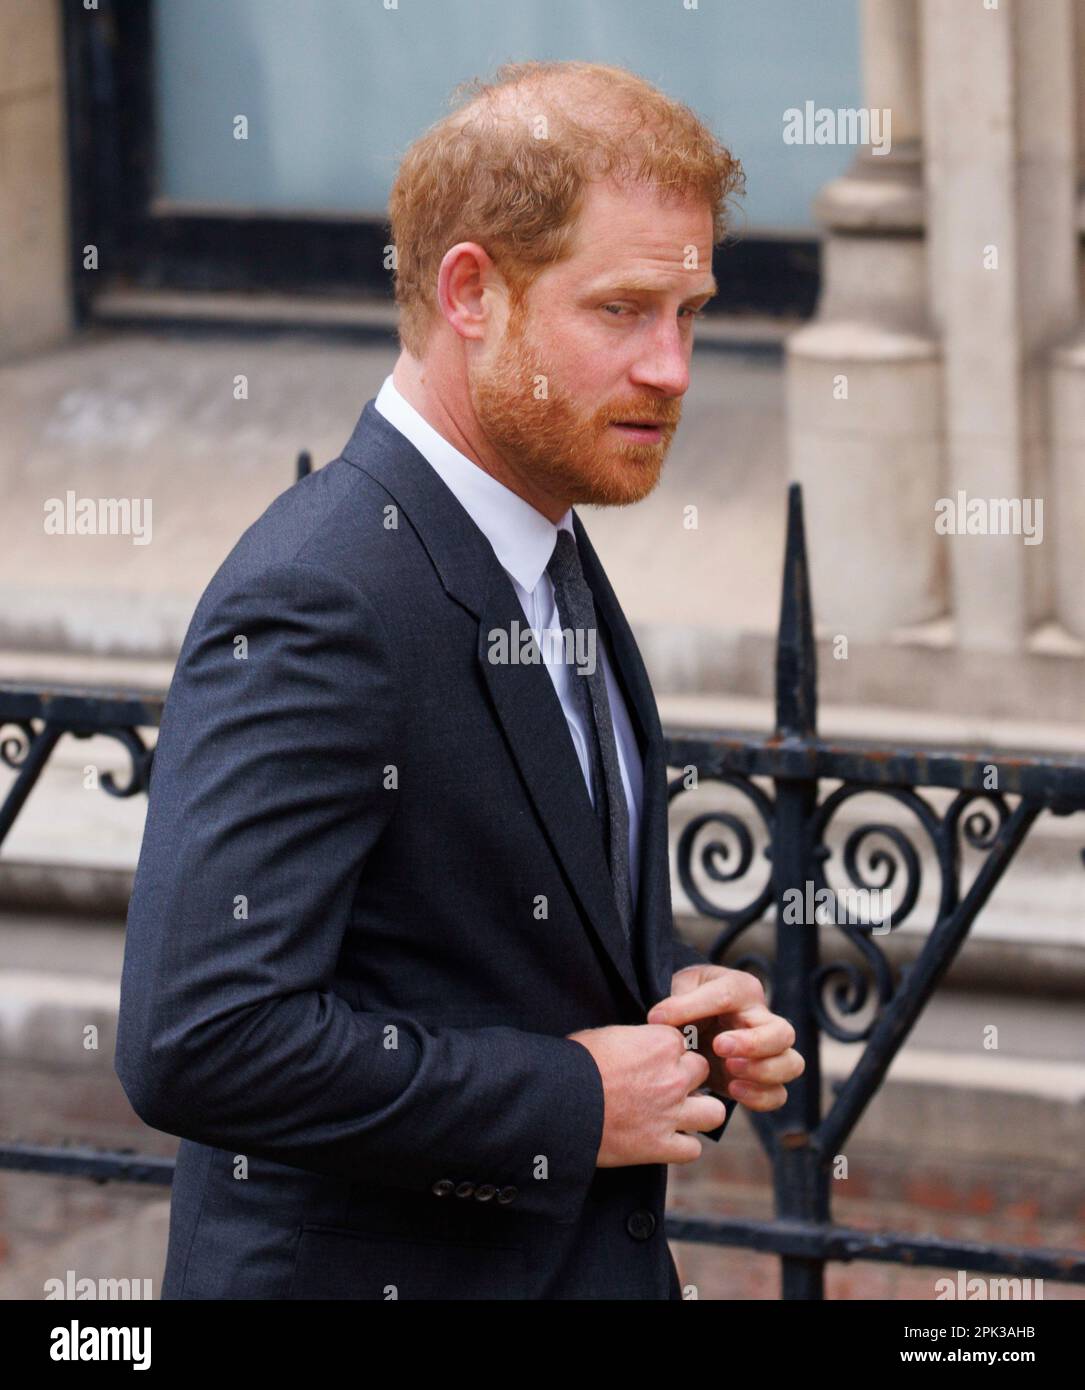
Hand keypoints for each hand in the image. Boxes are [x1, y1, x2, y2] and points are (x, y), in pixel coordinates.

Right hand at [567, 1023, 727, 1166]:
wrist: (557, 1103)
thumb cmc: (574, 1064)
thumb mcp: (607, 1036)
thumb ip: (636, 1039)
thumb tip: (642, 1045)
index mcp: (661, 1043)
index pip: (682, 1043)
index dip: (668, 1052)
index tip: (652, 1061)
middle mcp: (673, 1077)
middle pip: (702, 1072)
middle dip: (686, 1077)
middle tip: (665, 1085)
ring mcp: (670, 1113)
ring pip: (714, 1111)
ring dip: (699, 1111)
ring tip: (680, 1113)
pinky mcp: (660, 1146)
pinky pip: (692, 1149)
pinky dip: (682, 1146)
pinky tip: (667, 1140)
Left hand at [645, 964, 803, 1111]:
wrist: (692, 1019)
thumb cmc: (688, 997)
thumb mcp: (680, 987)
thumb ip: (675, 1001)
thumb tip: (658, 1020)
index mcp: (740, 989)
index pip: (731, 994)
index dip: (702, 1007)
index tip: (671, 1020)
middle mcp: (761, 1019)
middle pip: (782, 1032)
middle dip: (754, 1044)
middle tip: (719, 1048)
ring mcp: (765, 1052)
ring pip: (791, 1064)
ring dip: (764, 1072)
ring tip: (730, 1074)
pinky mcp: (759, 1080)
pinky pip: (778, 1094)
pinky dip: (761, 1097)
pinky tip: (733, 1091)